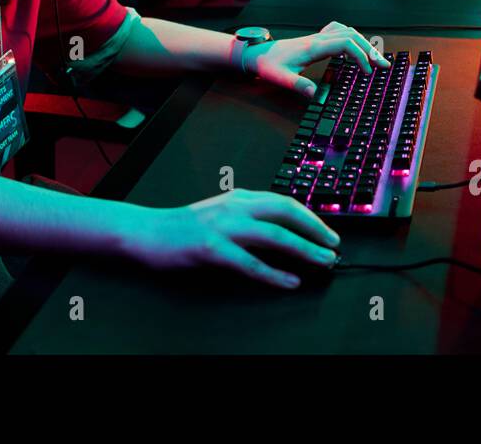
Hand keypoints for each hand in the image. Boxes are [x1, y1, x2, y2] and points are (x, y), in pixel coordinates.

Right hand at [130, 189, 340, 288]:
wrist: (145, 232)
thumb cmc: (183, 227)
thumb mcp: (221, 214)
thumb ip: (249, 219)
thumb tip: (284, 235)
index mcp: (239, 197)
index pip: (284, 201)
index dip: (311, 216)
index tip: (328, 232)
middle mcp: (234, 207)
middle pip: (287, 212)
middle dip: (316, 229)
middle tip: (335, 246)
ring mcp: (223, 226)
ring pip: (275, 235)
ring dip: (305, 249)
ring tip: (324, 262)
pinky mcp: (211, 248)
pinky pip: (250, 263)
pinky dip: (274, 274)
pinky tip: (290, 282)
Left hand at [250, 20, 389, 97]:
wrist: (257, 53)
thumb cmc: (269, 65)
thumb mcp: (282, 78)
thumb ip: (299, 86)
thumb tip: (315, 96)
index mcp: (313, 47)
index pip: (346, 44)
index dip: (361, 56)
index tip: (367, 73)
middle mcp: (318, 38)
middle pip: (352, 36)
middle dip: (370, 50)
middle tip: (383, 66)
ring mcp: (318, 37)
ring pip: (348, 31)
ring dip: (363, 43)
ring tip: (375, 58)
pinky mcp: (316, 39)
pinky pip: (339, 31)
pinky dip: (352, 38)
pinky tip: (354, 48)